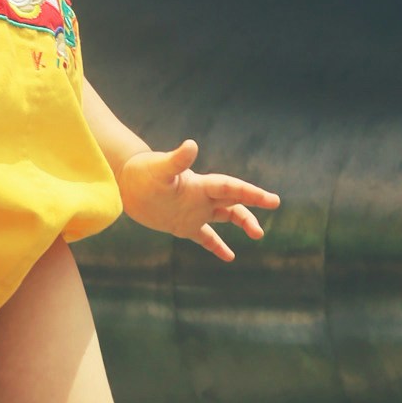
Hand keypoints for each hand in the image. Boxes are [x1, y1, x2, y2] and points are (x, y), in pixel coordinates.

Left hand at [117, 139, 279, 261]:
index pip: (231, 188)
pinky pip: (205, 237)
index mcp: (200, 184)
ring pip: (225, 217)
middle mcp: (202, 197)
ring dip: (242, 223)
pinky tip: (230, 256)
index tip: (270, 199)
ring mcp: (195, 211)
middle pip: (234, 201)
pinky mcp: (184, 225)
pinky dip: (217, 246)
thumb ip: (177, 159)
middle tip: (274, 205)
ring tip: (258, 234)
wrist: (127, 183)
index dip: (251, 193)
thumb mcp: (160, 168)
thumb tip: (191, 145)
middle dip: (253, 205)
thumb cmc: (143, 172)